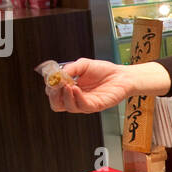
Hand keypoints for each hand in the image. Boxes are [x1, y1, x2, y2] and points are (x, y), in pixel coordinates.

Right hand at [45, 58, 169, 113]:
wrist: (122, 75)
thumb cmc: (104, 71)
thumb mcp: (83, 65)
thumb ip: (70, 69)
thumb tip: (57, 75)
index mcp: (70, 89)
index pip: (53, 94)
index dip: (50, 87)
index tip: (51, 78)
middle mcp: (76, 98)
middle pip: (57, 105)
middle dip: (53, 95)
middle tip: (55, 84)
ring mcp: (85, 103)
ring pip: (68, 107)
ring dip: (64, 96)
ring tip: (67, 84)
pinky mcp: (95, 106)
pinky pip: (82, 106)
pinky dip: (76, 98)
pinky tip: (76, 88)